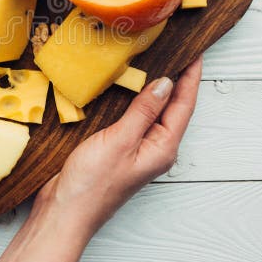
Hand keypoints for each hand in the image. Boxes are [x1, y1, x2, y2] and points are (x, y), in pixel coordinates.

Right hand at [39, 56, 201, 233]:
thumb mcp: (120, 140)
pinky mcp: (120, 149)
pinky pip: (135, 118)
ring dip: (155, 88)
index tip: (196, 52)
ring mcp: (137, 149)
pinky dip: (136, 100)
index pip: (183, 105)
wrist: (65, 211)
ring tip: (158, 60)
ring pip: (153, 112)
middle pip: (173, 108)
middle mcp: (155, 148)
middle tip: (179, 50)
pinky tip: (129, 88)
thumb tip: (166, 83)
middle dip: (177, 79)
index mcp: (162, 147)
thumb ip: (143, 111)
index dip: (190, 77)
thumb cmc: (92, 184)